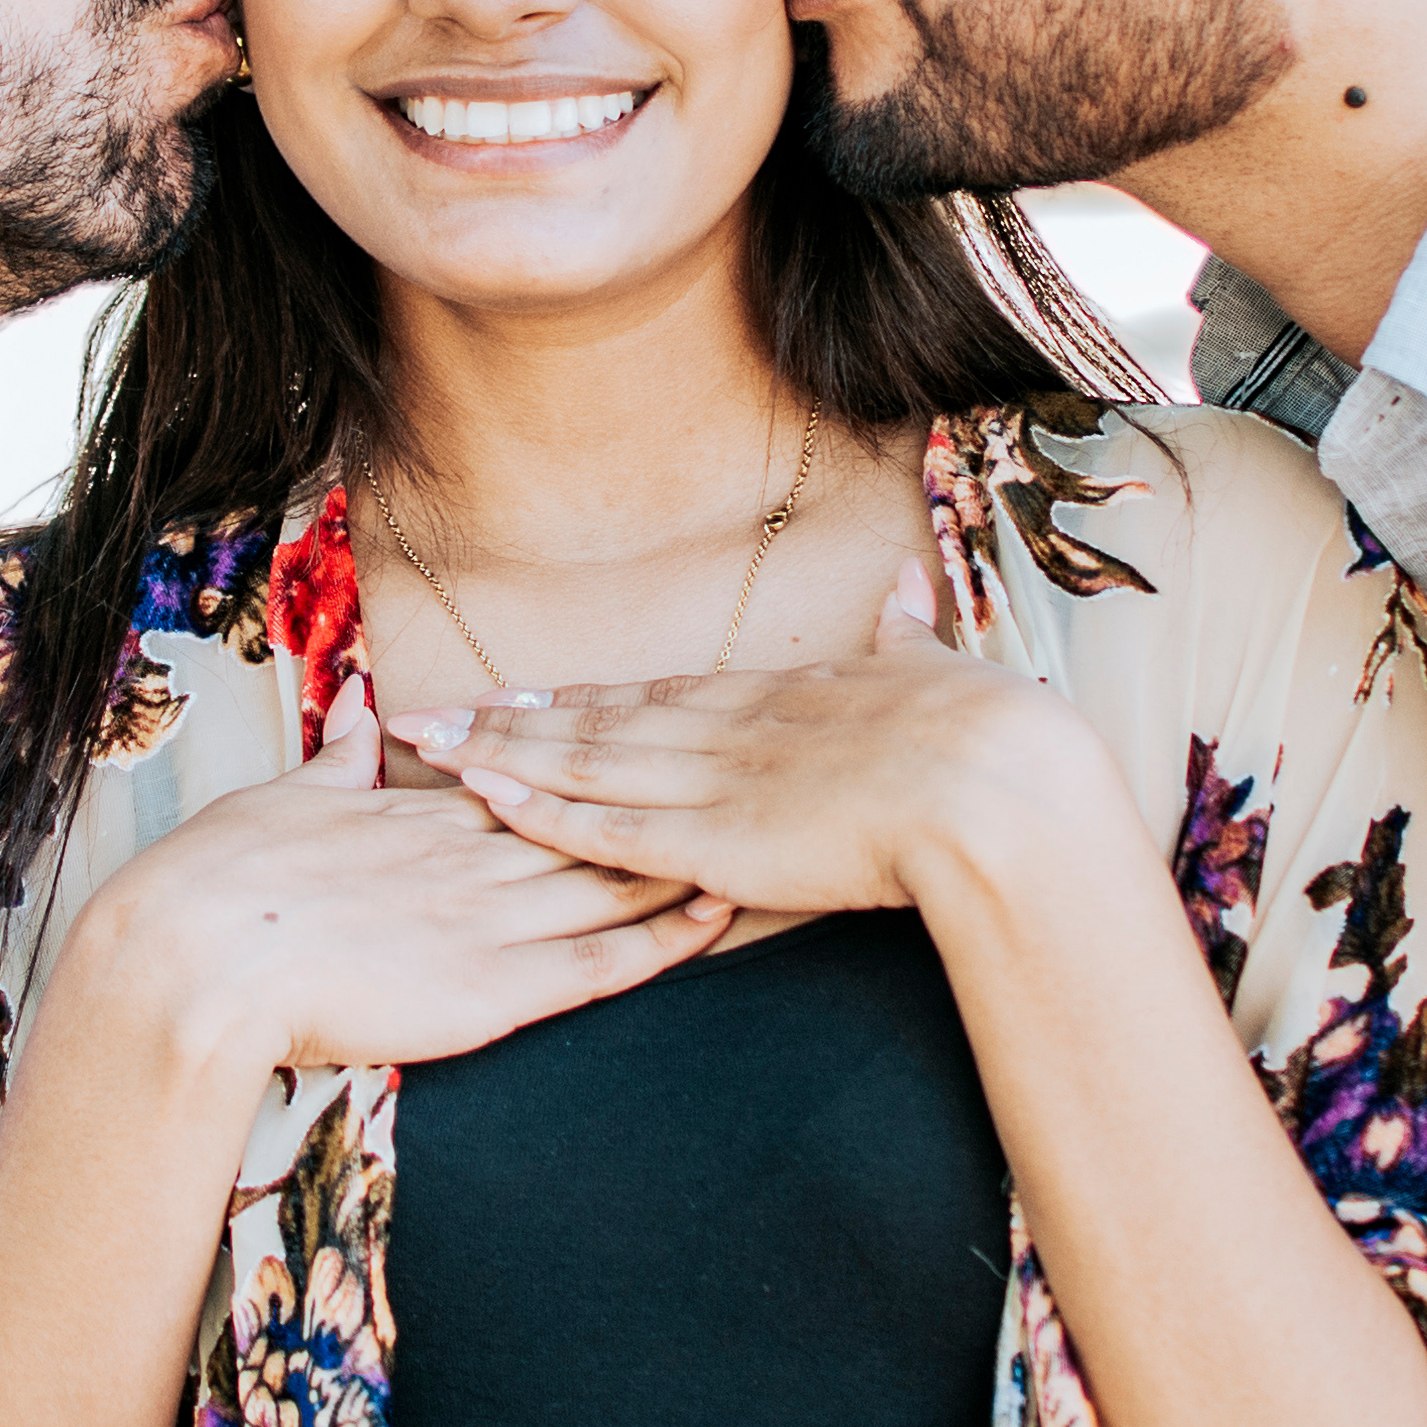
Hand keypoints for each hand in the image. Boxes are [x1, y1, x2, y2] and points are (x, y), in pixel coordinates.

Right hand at [44, 689, 733, 1101]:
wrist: (195, 959)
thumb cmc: (219, 883)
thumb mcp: (284, 800)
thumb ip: (336, 762)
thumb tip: (359, 714)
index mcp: (422, 815)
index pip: (534, 781)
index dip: (599, 764)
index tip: (658, 740)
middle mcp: (470, 855)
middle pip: (593, 821)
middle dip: (669, 802)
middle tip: (745, 775)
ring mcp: (487, 919)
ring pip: (611, 883)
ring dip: (686, 861)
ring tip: (754, 837)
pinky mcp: (494, 988)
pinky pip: (598, 964)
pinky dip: (662, 940)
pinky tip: (715, 920)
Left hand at [399, 566, 1118, 920]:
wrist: (996, 781)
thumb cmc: (981, 730)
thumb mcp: (933, 667)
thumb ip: (905, 633)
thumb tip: (904, 588)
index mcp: (774, 696)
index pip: (651, 698)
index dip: (578, 701)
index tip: (520, 695)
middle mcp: (725, 729)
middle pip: (593, 722)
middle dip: (508, 722)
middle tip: (432, 717)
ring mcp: (712, 781)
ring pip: (581, 766)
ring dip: (502, 758)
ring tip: (430, 750)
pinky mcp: (712, 838)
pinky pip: (606, 826)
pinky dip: (542, 810)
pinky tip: (487, 796)